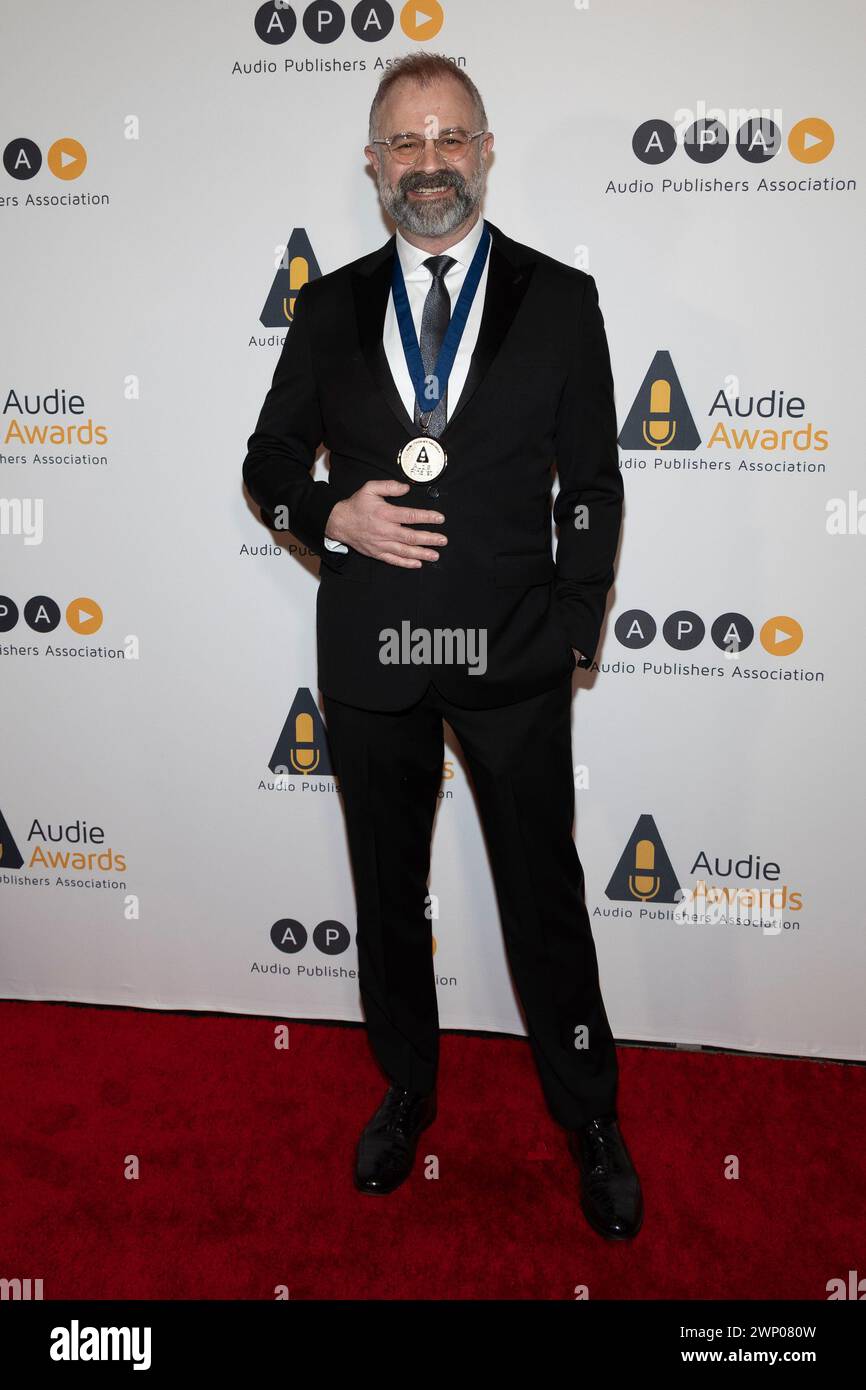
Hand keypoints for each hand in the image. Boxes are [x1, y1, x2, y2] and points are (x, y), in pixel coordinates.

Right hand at [325, 479, 446, 568]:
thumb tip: (405, 488)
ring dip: (421, 554)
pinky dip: (406, 563)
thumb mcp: (370, 488)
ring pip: (404, 551)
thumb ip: (389, 486)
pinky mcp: (377, 553)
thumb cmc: (356, 505)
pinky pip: (393, 560)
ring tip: (435, 555)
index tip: (440, 519)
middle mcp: (384, 530)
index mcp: (385, 513)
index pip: (410, 516)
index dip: (426, 517)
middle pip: (411, 537)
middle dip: (429, 539)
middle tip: (443, 540)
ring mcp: (381, 544)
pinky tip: (417, 563)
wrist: (339, 522)